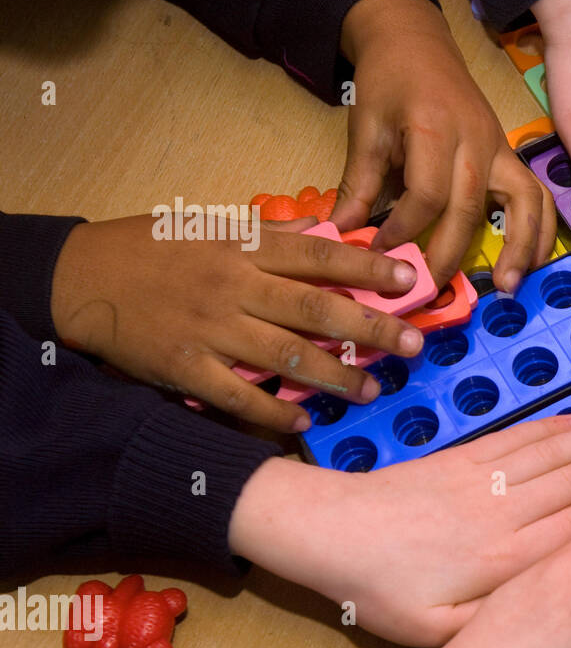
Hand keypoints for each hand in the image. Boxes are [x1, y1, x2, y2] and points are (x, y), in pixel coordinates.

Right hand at [50, 213, 423, 431]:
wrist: (80, 278)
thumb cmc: (153, 248)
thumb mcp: (211, 225)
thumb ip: (269, 233)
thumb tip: (324, 229)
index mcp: (243, 248)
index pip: (319, 256)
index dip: (368, 267)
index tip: (408, 279)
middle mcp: (233, 287)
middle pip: (315, 310)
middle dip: (371, 328)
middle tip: (413, 344)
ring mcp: (210, 330)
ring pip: (286, 356)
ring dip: (335, 376)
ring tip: (373, 389)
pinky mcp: (185, 368)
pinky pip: (238, 396)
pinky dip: (273, 413)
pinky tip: (303, 422)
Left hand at [230, 413, 570, 647]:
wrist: (329, 532)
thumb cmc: (380, 589)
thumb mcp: (436, 627)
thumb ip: (495, 616)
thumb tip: (547, 602)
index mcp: (503, 557)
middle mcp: (502, 510)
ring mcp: (483, 477)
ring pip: (554, 453)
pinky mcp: (461, 457)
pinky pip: (518, 438)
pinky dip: (552, 427)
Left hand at [332, 0, 555, 292]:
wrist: (416, 41)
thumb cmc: (388, 82)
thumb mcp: (365, 128)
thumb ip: (358, 184)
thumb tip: (342, 234)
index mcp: (434, 128)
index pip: (426, 194)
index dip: (403, 229)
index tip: (381, 251)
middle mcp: (476, 140)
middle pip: (471, 207)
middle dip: (452, 253)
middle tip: (433, 287)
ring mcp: (500, 148)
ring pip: (524, 201)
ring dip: (520, 247)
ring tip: (505, 287)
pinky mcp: (510, 155)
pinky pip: (537, 195)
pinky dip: (539, 230)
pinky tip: (531, 263)